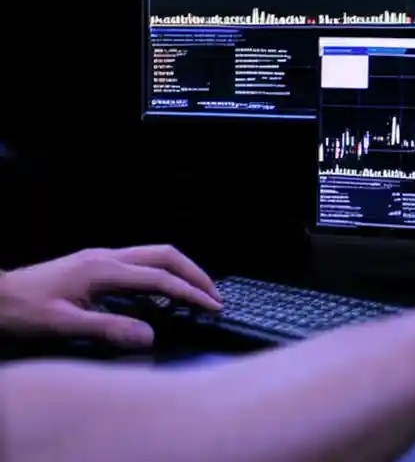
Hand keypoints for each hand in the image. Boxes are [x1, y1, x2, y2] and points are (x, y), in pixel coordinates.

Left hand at [0, 246, 221, 346]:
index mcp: (104, 270)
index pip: (159, 279)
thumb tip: (149, 336)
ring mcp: (101, 258)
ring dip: (180, 271)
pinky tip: (162, 294)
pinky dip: (162, 274)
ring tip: (197, 293)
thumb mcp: (64, 325)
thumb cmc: (24, 311)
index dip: (189, 293)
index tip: (212, 307)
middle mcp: (107, 257)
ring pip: (154, 255)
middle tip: (215, 296)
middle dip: (194, 274)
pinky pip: (140, 263)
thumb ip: (108, 329)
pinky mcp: (95, 264)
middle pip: (165, 255)